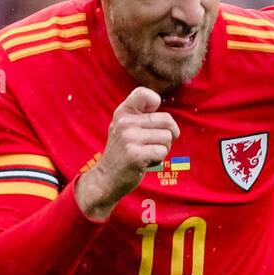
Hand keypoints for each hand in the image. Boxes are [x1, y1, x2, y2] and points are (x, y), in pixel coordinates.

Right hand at [74, 86, 179, 221]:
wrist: (105, 179)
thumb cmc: (122, 154)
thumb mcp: (125, 128)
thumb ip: (140, 116)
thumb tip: (168, 119)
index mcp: (122, 112)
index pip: (145, 94)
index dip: (156, 105)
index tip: (150, 120)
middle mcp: (125, 122)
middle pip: (167, 120)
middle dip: (168, 135)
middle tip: (154, 144)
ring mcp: (129, 138)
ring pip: (167, 138)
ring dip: (163, 150)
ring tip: (147, 154)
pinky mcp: (135, 155)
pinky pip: (162, 152)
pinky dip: (159, 160)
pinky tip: (146, 163)